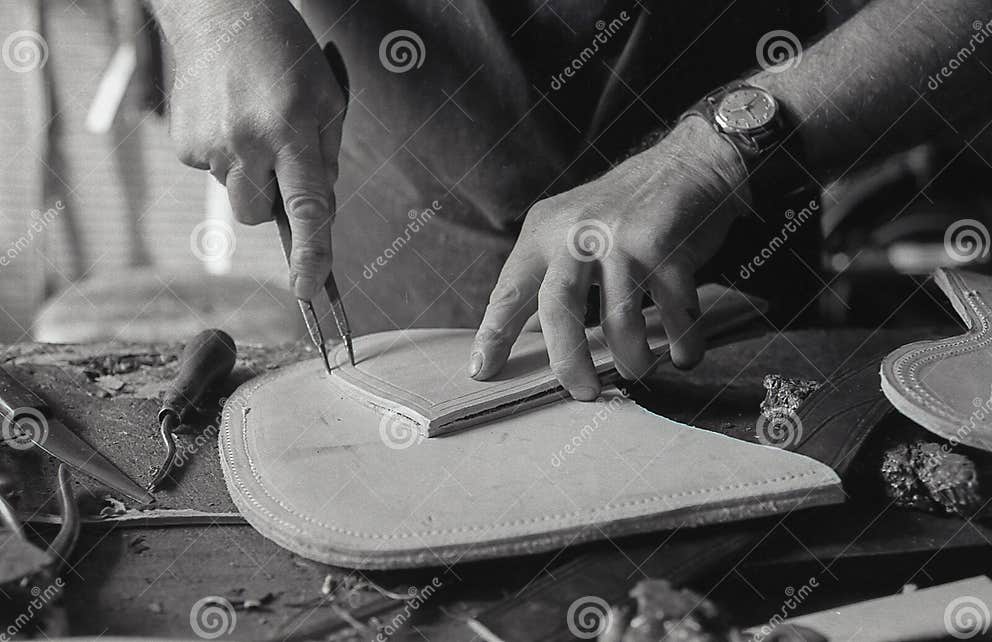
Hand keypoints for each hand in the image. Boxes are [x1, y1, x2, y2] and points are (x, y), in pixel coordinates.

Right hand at [163, 1, 345, 297]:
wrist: (220, 13)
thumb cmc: (284, 55)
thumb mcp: (327, 101)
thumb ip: (326, 160)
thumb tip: (320, 211)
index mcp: (291, 130)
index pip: (306, 206)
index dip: (310, 252)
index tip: (309, 289)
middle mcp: (246, 141)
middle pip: (258, 214)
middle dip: (273, 200)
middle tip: (279, 155)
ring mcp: (209, 144)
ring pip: (236, 196)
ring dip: (251, 175)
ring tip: (252, 125)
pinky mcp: (183, 144)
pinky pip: (213, 174)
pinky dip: (226, 158)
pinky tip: (229, 119)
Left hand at [469, 118, 749, 399]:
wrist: (687, 164)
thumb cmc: (625, 212)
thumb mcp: (572, 228)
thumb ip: (552, 271)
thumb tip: (532, 337)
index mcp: (545, 232)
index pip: (509, 290)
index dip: (493, 334)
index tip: (481, 370)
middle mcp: (578, 234)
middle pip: (560, 309)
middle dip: (568, 361)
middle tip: (582, 393)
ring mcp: (623, 239)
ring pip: (620, 320)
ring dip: (633, 358)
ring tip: (638, 371)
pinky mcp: (666, 247)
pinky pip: (674, 312)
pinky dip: (682, 342)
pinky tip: (682, 355)